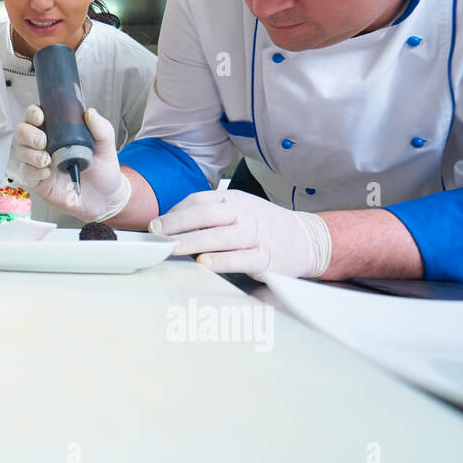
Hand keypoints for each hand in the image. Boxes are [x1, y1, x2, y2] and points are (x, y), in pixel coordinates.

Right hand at [13, 105, 130, 222]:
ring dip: (30, 154)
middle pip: (22, 132)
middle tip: (42, 141)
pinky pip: (27, 173)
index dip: (32, 113)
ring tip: (46, 160)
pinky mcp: (38, 181)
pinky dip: (34, 171)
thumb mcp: (106, 145)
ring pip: (21, 152)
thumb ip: (100, 127)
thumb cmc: (103, 169)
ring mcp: (39, 163)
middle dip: (27, 134)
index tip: (40, 117)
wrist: (105, 197)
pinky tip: (46, 173)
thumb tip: (89, 113)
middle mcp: (44, 145)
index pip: (36, 116)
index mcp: (57, 132)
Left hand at [149, 190, 331, 279]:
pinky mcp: (266, 258)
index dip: (175, 212)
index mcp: (233, 199)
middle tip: (157, 234)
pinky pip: (241, 259)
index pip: (198, 200)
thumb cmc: (263, 225)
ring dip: (195, 241)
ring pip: (222, 236)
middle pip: (207, 214)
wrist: (306, 238)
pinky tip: (204, 263)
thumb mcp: (238, 210)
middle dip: (178, 223)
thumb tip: (171, 225)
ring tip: (173, 247)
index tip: (156, 224)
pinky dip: (222, 261)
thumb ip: (209, 215)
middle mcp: (243, 213)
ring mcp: (255, 235)